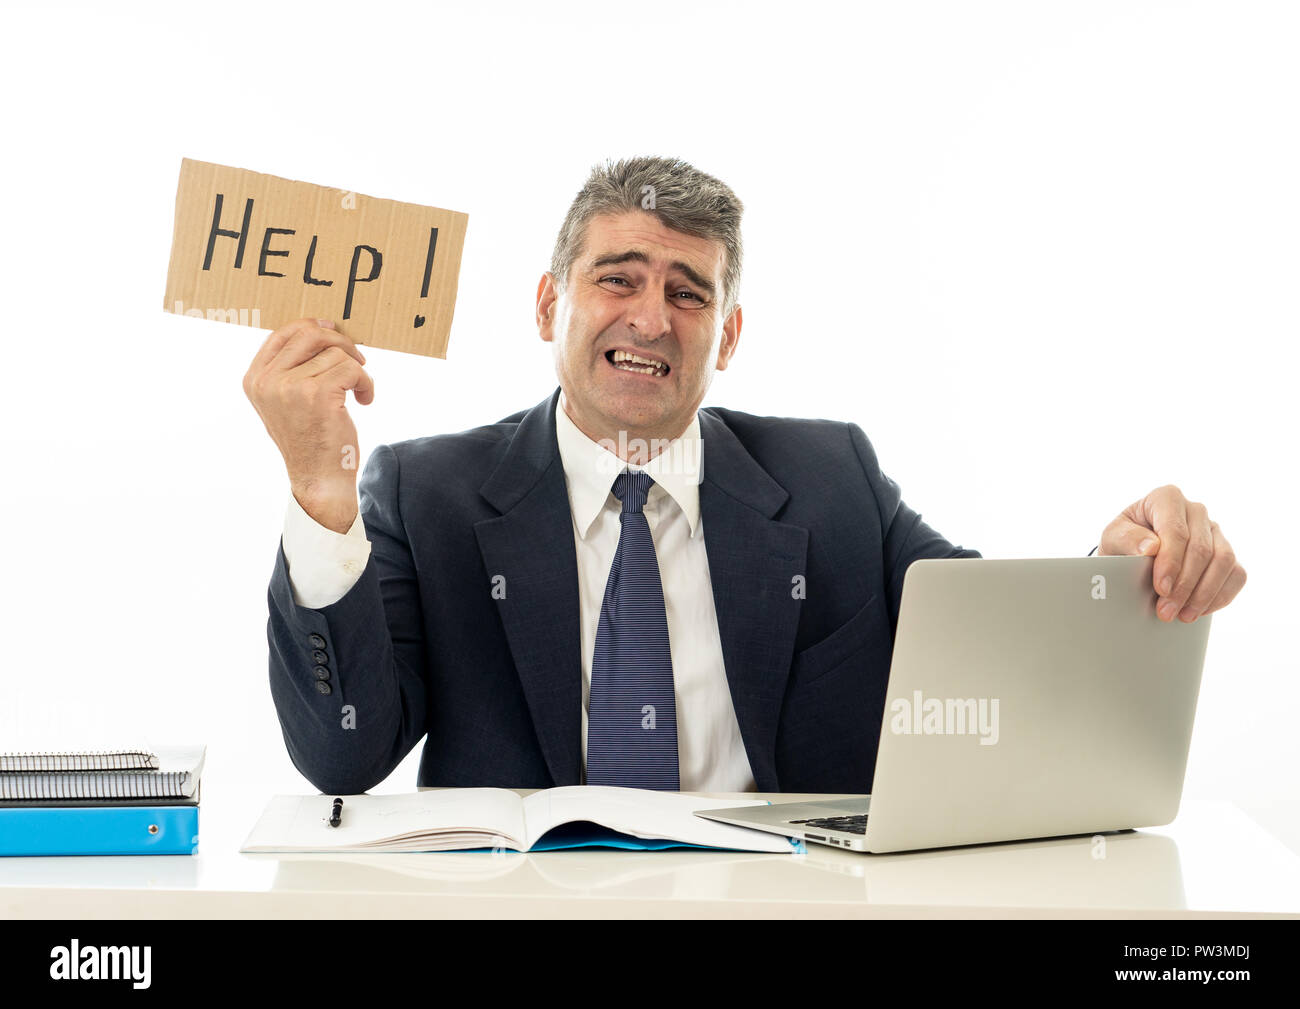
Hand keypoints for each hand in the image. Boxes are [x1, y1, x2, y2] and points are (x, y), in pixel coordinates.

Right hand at [242, 318, 373, 532]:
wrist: (318, 479)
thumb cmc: (308, 441)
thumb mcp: (285, 403)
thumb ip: (290, 370)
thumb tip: (319, 330)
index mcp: (255, 380)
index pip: (281, 333)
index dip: (310, 327)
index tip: (332, 331)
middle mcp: (267, 381)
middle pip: (308, 334)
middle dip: (339, 342)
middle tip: (357, 360)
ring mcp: (291, 387)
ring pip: (336, 354)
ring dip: (356, 370)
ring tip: (358, 393)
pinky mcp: (318, 394)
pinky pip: (352, 369)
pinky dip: (366, 383)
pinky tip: (364, 400)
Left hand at [1098, 485, 1245, 622]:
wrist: (1133, 552)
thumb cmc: (1124, 542)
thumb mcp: (1113, 537)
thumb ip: (1127, 539)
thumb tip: (1151, 547)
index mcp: (1167, 498)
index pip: (1176, 531)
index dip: (1171, 562)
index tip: (1161, 588)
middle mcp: (1196, 511)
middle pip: (1201, 549)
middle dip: (1185, 586)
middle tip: (1166, 611)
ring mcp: (1215, 531)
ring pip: (1224, 561)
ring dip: (1204, 594)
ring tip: (1183, 615)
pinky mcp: (1226, 551)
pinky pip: (1236, 574)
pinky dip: (1220, 595)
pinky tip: (1199, 610)